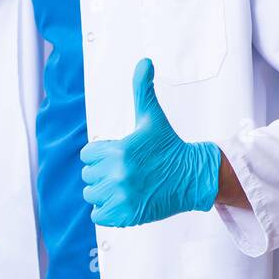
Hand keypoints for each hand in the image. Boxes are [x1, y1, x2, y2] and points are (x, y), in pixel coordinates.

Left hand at [79, 58, 221, 226]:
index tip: (117, 156)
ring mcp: (121, 196)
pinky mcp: (124, 215)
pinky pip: (98, 215)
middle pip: (88, 175)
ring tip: (122, 186)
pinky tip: (121, 201)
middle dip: (101, 173)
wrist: (191, 177)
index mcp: (119, 150)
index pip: (87, 154)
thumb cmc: (169, 147)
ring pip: (91, 195)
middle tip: (123, 171)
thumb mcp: (153, 118)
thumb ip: (142, 90)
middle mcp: (118, 174)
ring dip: (103, 192)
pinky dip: (106, 211)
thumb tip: (144, 62)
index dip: (100, 154)